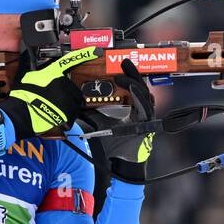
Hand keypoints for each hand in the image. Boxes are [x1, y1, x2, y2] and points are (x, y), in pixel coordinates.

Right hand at [0, 47, 98, 140]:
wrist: (23, 114)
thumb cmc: (23, 96)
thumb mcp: (25, 75)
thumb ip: (29, 63)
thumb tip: (25, 51)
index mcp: (53, 73)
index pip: (70, 60)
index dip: (84, 54)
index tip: (95, 50)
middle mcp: (63, 84)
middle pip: (71, 86)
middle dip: (64, 92)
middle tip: (51, 97)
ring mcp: (67, 99)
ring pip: (74, 100)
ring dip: (67, 103)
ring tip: (53, 106)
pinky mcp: (69, 113)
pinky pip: (73, 113)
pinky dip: (66, 115)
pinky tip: (55, 114)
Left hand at [81, 59, 155, 183]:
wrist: (120, 163)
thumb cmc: (112, 144)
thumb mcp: (99, 122)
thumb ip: (92, 111)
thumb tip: (76, 100)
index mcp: (131, 108)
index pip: (131, 87)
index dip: (127, 74)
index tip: (118, 64)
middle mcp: (140, 110)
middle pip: (139, 86)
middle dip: (132, 72)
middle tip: (124, 61)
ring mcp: (145, 116)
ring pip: (143, 93)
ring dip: (133, 81)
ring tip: (122, 73)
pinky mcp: (147, 122)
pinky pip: (145, 106)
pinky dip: (138, 95)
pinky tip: (130, 87)